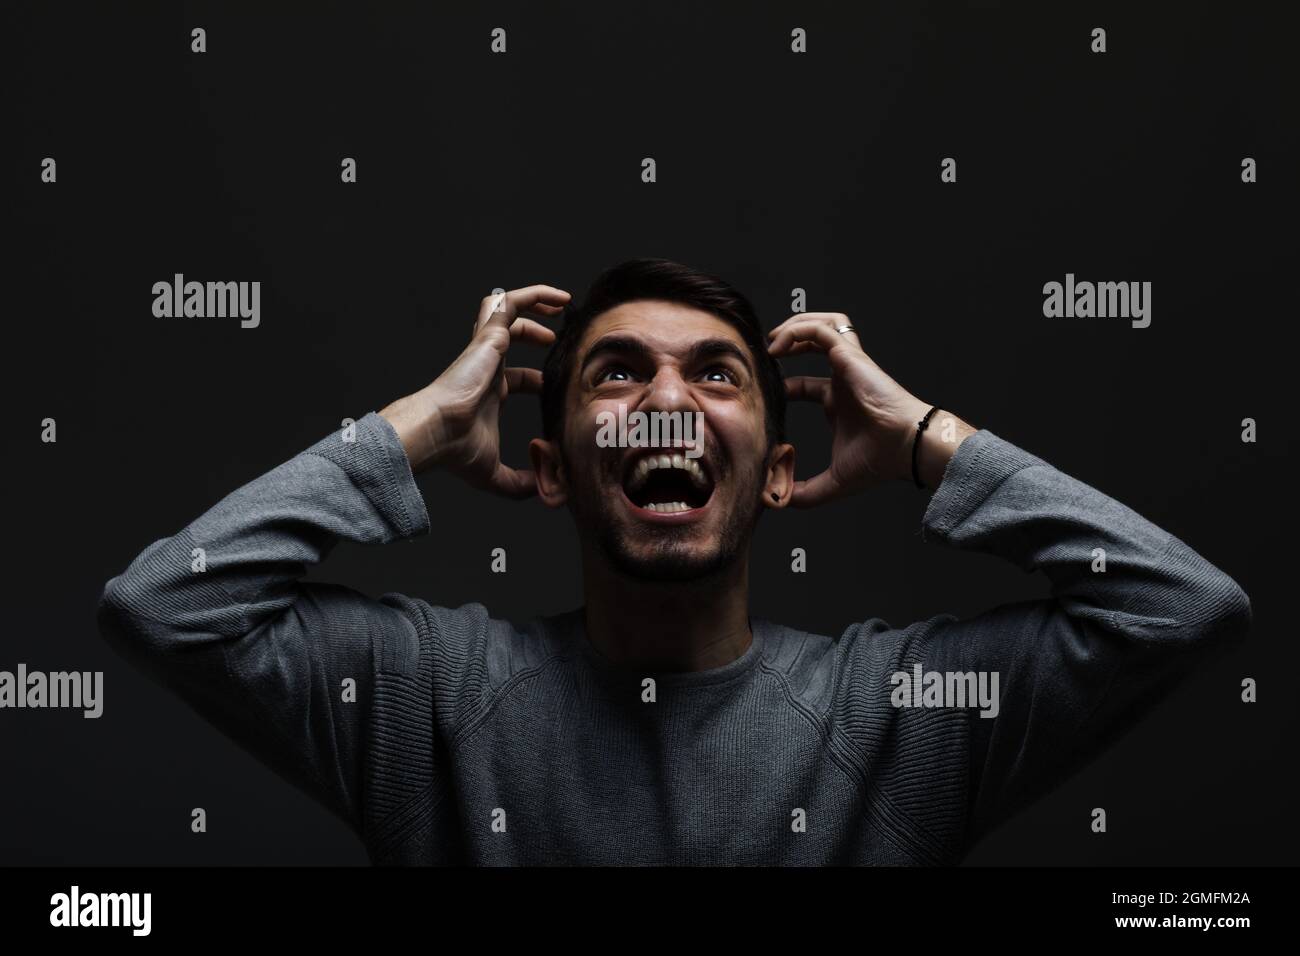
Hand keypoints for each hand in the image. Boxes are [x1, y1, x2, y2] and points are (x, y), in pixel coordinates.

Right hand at [379, 285, 569, 495]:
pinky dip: (535, 295)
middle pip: (508, 338)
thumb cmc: (456, 450)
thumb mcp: (494, 474)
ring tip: (561, 302)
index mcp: (486, 392)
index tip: (555, 385)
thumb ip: (517, 483)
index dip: (537, 379)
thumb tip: (541, 491)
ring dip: (534, 302)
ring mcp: (485, 349)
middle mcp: (485, 366)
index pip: (513, 378)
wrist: (435, 432)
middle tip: (556, 334)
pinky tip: (558, 298)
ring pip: (505, 310)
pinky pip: (510, 303)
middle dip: (534, 331)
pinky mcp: (488, 336)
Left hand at [767, 312, 973, 504]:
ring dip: (795, 326)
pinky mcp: (850, 356)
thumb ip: (807, 493)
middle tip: (766, 353)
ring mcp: (848, 365)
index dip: (783, 385)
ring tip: (773, 340)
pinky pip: (822, 329)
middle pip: (815, 345)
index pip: (806, 384)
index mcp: (838, 402)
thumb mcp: (834, 481)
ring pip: (822, 325)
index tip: (766, 392)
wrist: (906, 448)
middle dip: (789, 341)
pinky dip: (799, 330)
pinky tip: (779, 346)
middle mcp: (842, 379)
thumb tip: (780, 501)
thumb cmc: (881, 461)